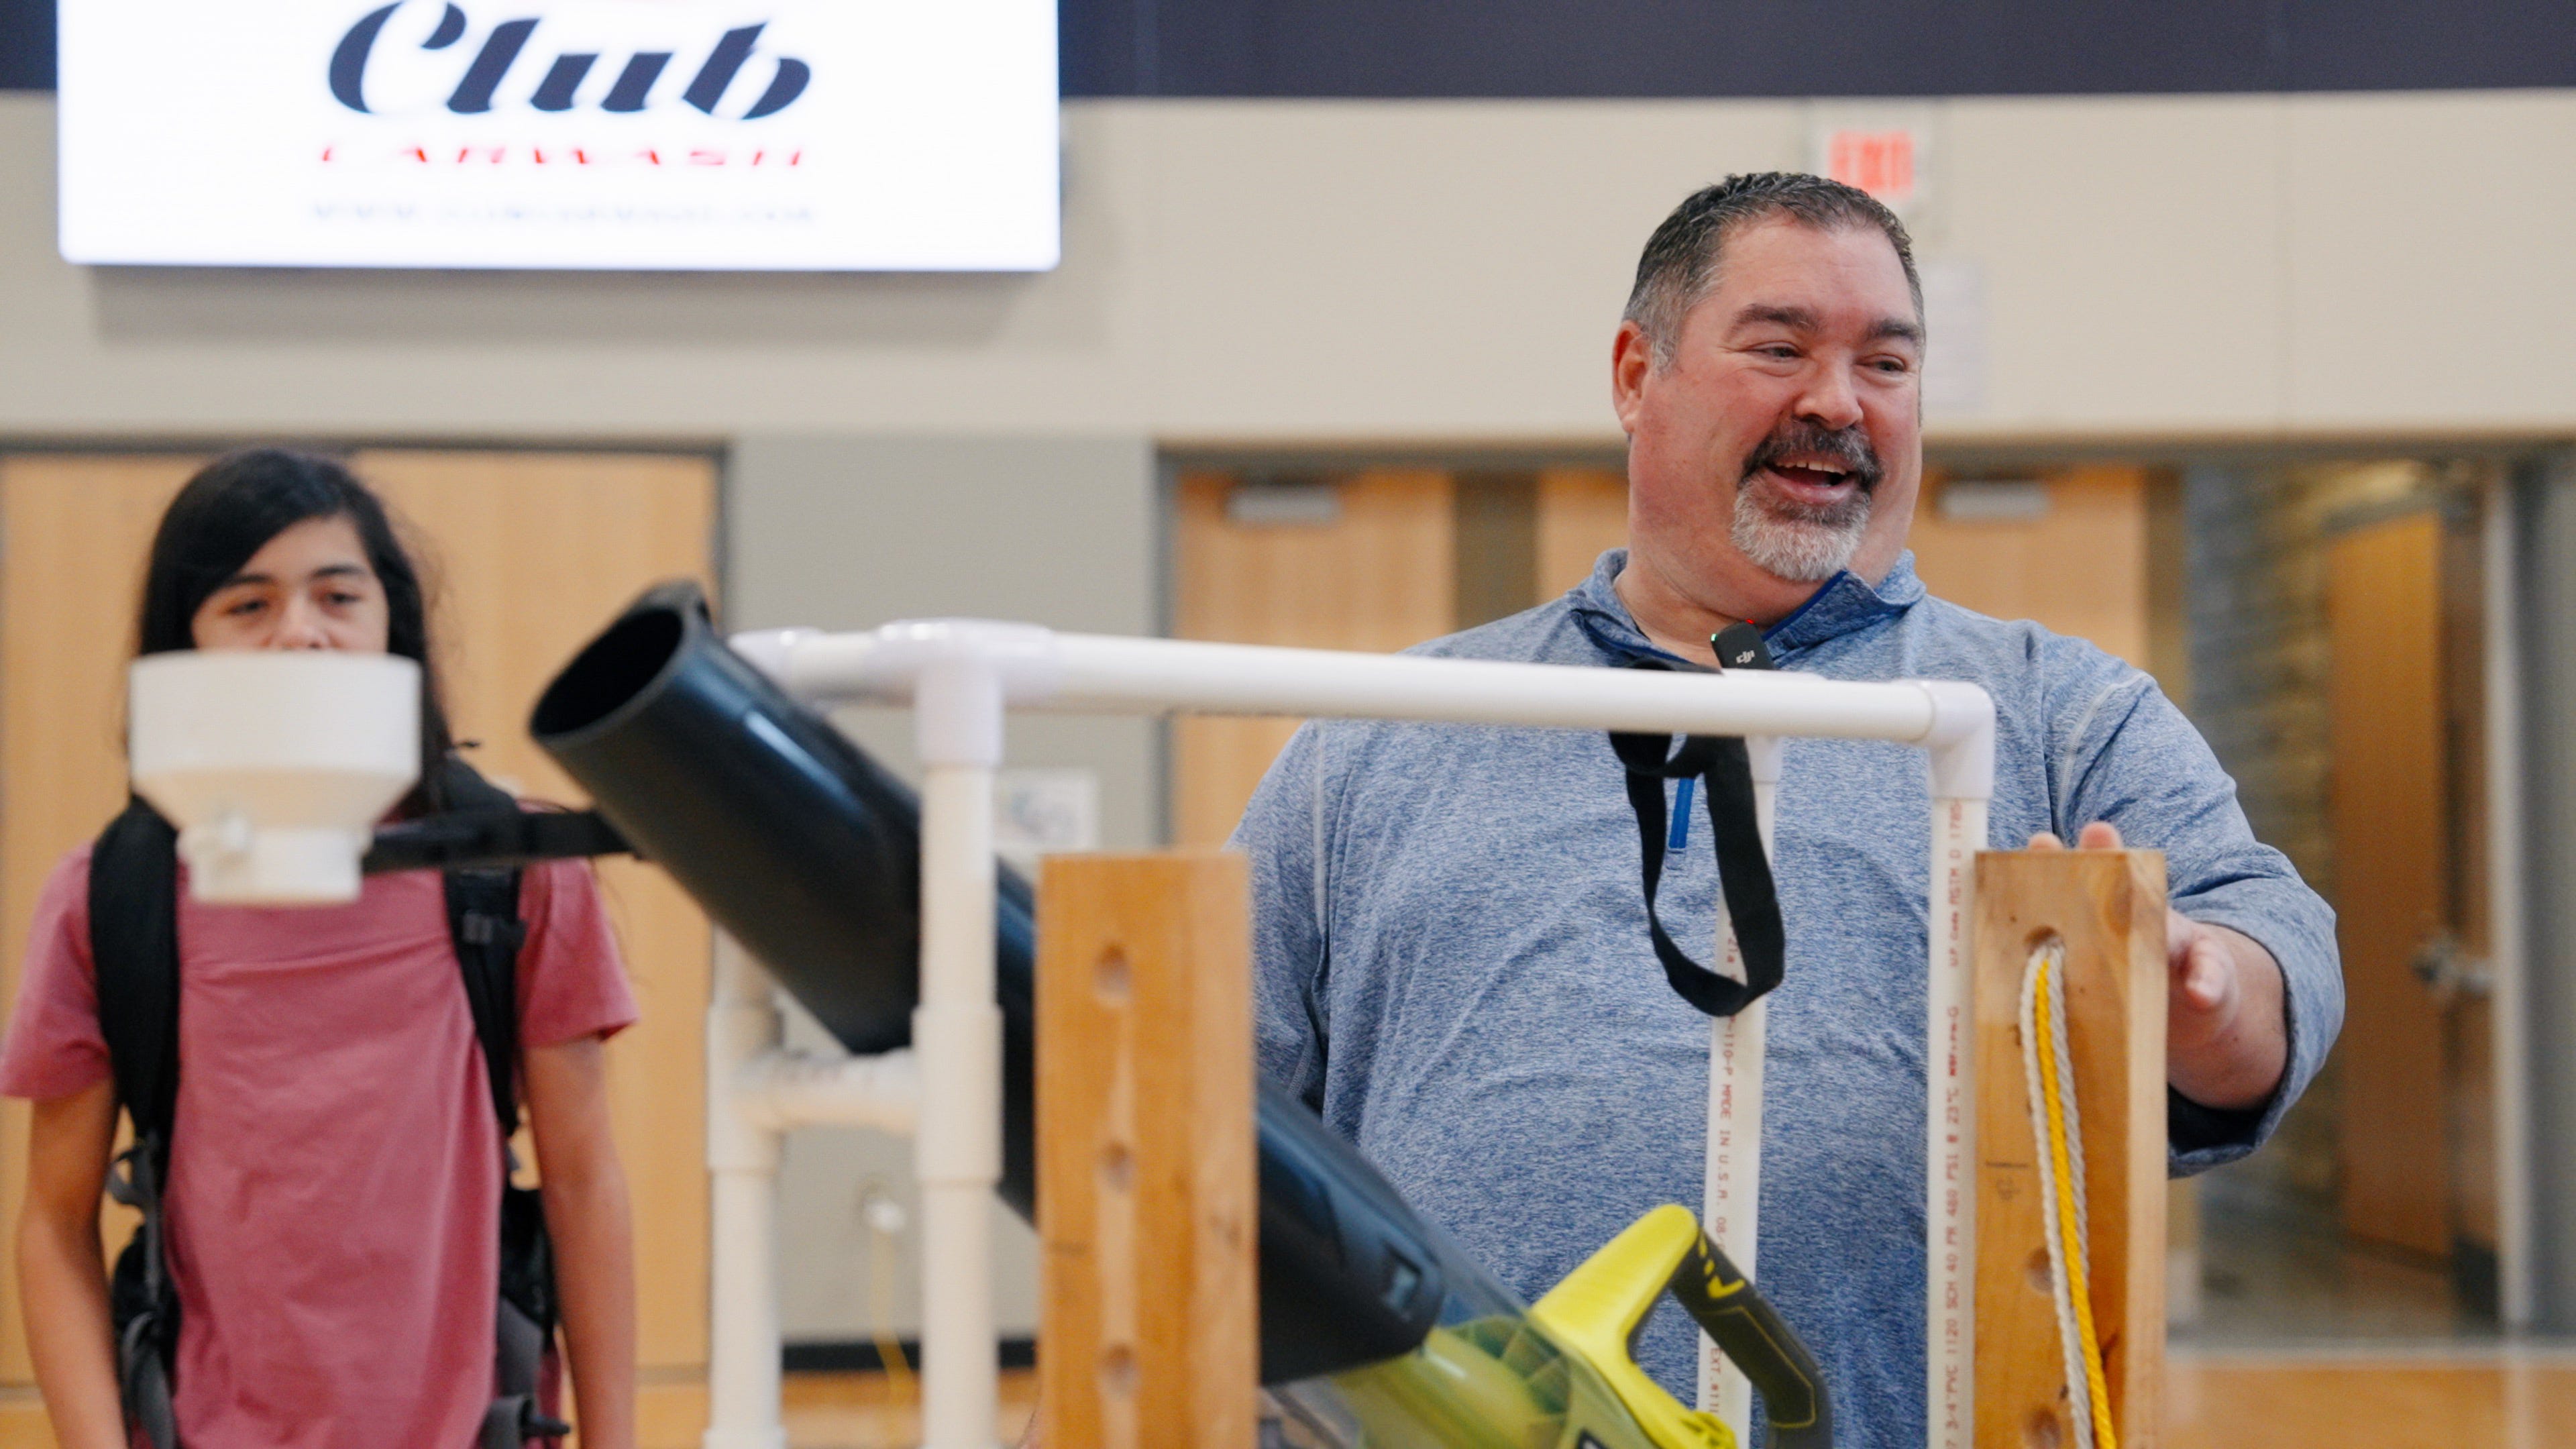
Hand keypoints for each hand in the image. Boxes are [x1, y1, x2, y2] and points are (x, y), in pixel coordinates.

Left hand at [2026, 821, 2288, 1111]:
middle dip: (2108, 859)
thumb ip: (2041, 951)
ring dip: (2156, 916)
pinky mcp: (2212, 982)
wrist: (2194, 1003)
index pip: (2072, 884)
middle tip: (2097, 831)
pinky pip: (2210, 984)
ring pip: (2168, 928)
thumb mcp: (2088, 968)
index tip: (2038, 841)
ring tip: (2156, 918)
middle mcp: (2139, 921)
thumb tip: (1975, 945)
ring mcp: (2179, 948)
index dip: (2054, 862)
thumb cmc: (2124, 978)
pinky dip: (2207, 987)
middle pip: (2120, 888)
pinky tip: (2200, 994)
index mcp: (2100, 919)